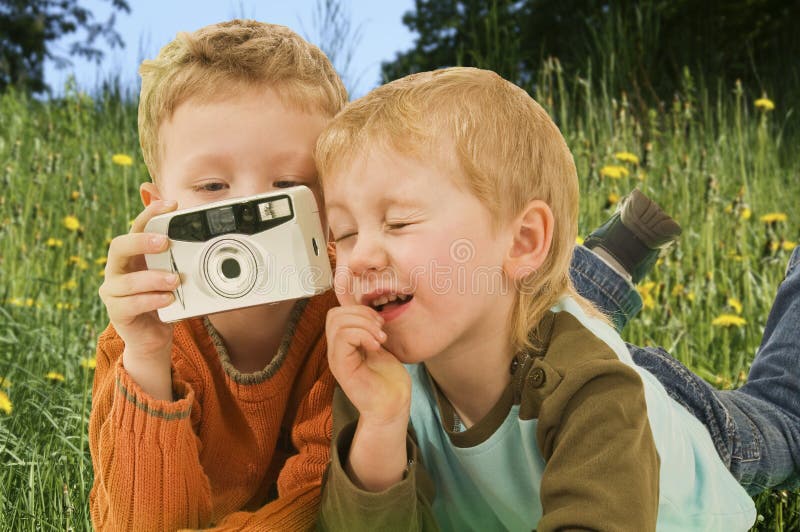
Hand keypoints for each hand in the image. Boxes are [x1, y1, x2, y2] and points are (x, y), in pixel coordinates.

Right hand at [98, 199, 178, 398]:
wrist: (153, 337)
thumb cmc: (164, 300)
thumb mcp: (174, 274)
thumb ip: (180, 257)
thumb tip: (207, 243)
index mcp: (133, 255)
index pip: (136, 227)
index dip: (150, 213)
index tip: (171, 205)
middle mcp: (118, 269)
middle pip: (119, 246)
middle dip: (142, 242)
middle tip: (166, 243)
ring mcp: (113, 291)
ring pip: (126, 280)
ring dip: (153, 277)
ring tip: (175, 280)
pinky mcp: (116, 312)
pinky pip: (129, 304)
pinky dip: (150, 300)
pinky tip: (167, 299)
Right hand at [326, 304, 411, 490]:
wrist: (392, 405)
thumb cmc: (388, 378)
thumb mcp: (378, 344)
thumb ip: (369, 328)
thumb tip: (368, 308)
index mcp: (343, 343)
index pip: (337, 313)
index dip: (359, 309)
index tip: (380, 323)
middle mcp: (335, 350)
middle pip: (334, 314)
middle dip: (361, 314)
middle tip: (380, 329)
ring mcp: (336, 359)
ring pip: (337, 323)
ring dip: (364, 324)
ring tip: (380, 339)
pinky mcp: (341, 367)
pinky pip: (343, 337)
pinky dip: (363, 335)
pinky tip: (376, 346)